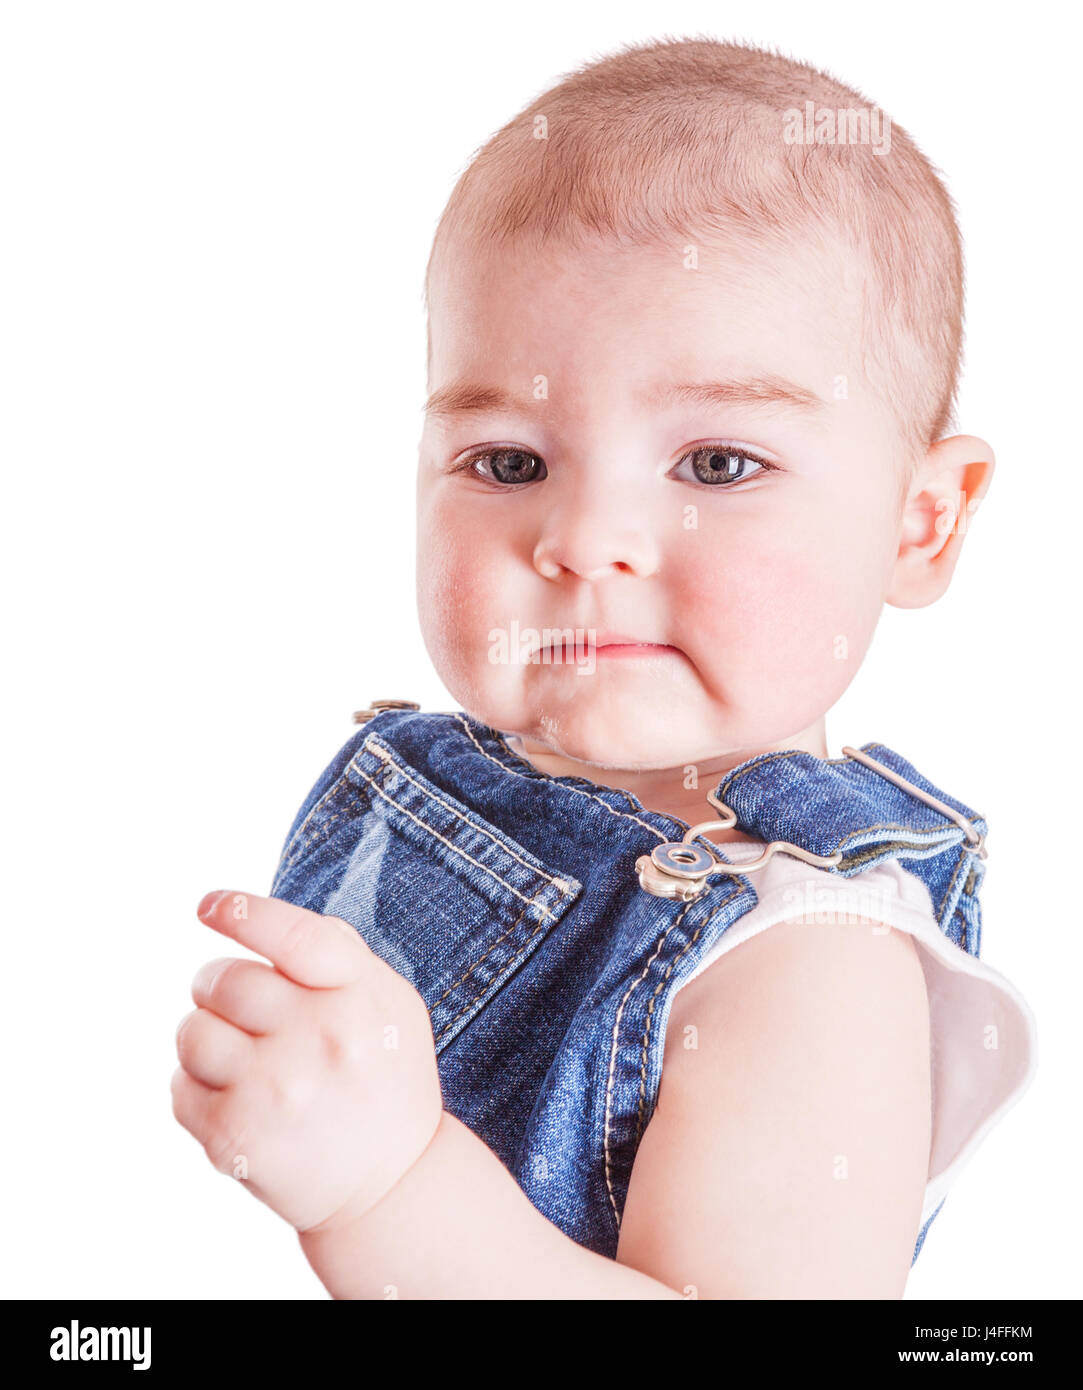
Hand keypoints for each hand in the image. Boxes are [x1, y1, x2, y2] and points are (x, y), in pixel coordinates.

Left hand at [171, 890, 442, 1234]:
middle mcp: (320, 1038)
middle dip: (217, 986)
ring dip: (204, 1038)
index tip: (208, 906)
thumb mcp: (391, 1001)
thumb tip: (255, 915)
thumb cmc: (383, 1075)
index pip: (293, 936)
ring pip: (191, 1032)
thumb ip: (338, 952)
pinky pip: (178, 1087)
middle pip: (224, 980)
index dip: (242, 913)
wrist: (392, 1185)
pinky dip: (197, 1089)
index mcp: (360, 995)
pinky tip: (238, 1101)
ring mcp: (275, 1091)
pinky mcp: (235, 1139)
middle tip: (238, 1007)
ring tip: (239, 1058)